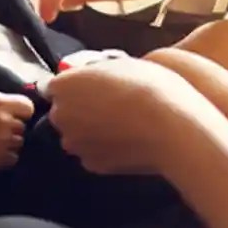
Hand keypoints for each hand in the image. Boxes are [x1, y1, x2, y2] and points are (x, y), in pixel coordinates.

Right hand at [0, 92, 34, 170]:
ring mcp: (3, 140)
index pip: (28, 107)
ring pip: (20, 142)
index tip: (16, 116)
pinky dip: (6, 157)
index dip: (23, 112)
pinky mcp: (1, 157)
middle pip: (23, 126)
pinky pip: (14, 157)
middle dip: (13, 129)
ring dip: (10, 143)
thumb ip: (6, 100)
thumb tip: (27, 106)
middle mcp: (3, 121)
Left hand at [44, 57, 211, 173]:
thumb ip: (92, 70)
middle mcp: (61, 116)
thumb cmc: (149, 87)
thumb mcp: (119, 63)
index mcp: (63, 86)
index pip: (55, 86)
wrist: (172, 128)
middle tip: (112, 105)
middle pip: (64, 112)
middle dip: (80, 110)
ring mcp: (75, 143)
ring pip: (78, 135)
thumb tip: (84, 75)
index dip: (76, 86)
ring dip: (92, 130)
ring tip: (124, 124)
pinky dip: (105, 149)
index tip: (94, 88)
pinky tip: (128, 141)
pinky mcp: (92, 165)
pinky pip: (93, 153)